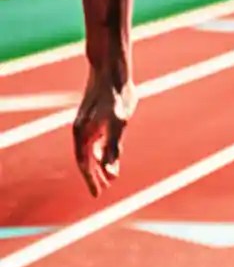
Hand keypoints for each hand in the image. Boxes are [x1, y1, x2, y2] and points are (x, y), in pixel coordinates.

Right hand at [71, 69, 134, 196]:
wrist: (111, 70)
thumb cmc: (116, 96)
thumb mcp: (118, 124)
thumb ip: (114, 149)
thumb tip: (111, 173)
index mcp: (83, 134)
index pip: (85, 164)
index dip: (91, 180)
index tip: (97, 195)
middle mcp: (81, 130)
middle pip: (85, 159)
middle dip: (93, 176)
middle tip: (101, 191)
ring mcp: (88, 123)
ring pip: (90, 149)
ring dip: (98, 164)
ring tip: (108, 177)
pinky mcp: (96, 117)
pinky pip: (95, 139)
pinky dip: (101, 150)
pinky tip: (108, 155)